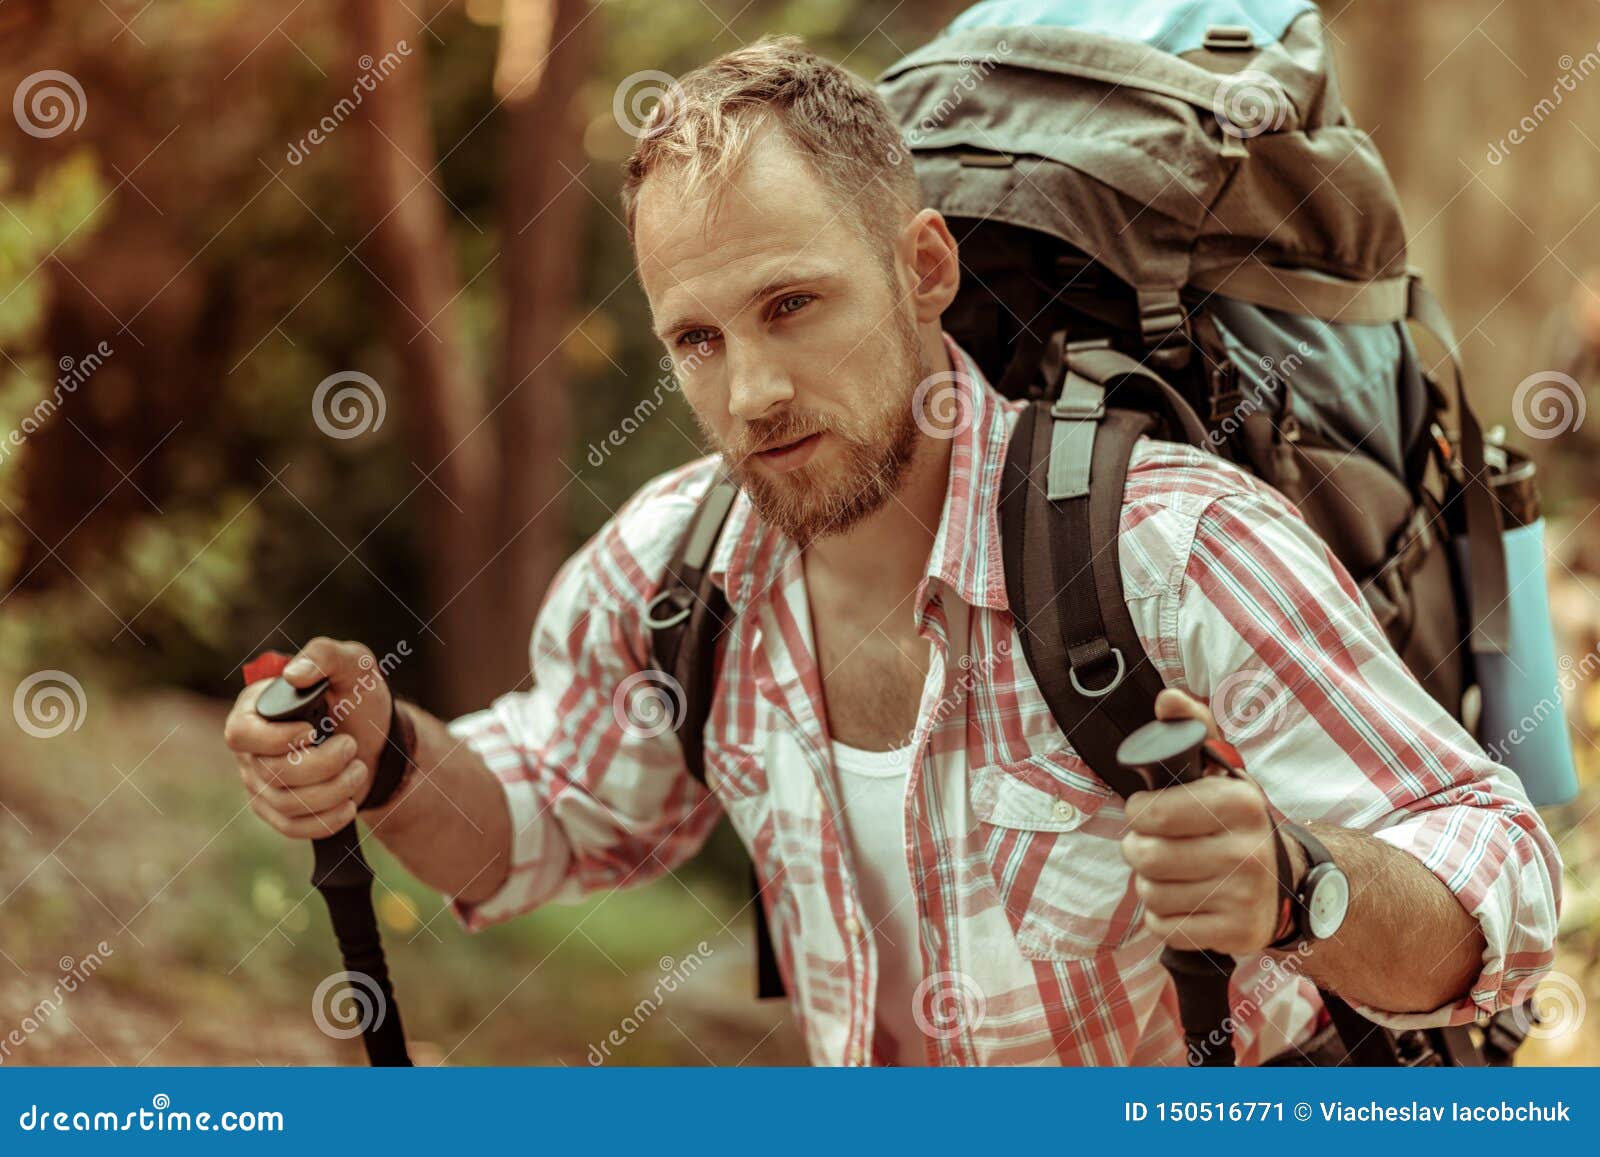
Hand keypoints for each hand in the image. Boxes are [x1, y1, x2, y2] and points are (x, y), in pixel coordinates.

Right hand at [222, 637, 392, 838]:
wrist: (378, 737)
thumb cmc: (358, 695)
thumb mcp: (352, 663)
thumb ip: (325, 655)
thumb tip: (294, 677)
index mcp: (255, 708)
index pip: (241, 733)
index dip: (277, 740)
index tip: (314, 731)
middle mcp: (251, 748)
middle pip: (270, 772)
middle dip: (321, 765)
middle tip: (350, 747)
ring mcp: (261, 782)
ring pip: (286, 803)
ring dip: (333, 790)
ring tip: (358, 769)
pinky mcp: (278, 810)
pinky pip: (292, 827)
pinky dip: (326, 820)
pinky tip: (348, 804)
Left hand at [1118, 688, 1297, 954]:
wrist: (1288, 880)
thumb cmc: (1236, 819)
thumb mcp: (1224, 770)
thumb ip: (1194, 729)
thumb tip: (1167, 700)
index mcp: (1241, 803)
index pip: (1151, 813)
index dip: (1137, 812)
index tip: (1146, 810)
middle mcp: (1248, 851)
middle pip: (1145, 856)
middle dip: (1136, 849)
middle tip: (1150, 843)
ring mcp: (1245, 896)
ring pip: (1150, 894)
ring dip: (1149, 883)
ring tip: (1170, 871)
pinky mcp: (1238, 934)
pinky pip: (1165, 927)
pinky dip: (1163, 915)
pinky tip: (1185, 899)